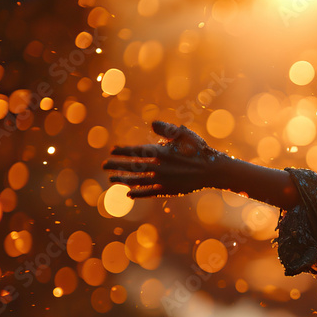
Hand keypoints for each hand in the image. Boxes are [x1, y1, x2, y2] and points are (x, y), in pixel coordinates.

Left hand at [102, 121, 228, 197]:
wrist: (212, 170)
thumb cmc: (198, 149)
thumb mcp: (184, 134)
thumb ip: (167, 129)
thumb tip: (152, 123)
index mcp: (161, 152)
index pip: (136, 151)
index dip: (123, 151)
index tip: (112, 150)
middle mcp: (159, 167)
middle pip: (133, 167)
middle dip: (117, 166)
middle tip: (105, 165)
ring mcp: (162, 180)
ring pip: (138, 180)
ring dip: (123, 179)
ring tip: (112, 179)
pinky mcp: (168, 190)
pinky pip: (149, 192)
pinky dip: (138, 192)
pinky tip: (128, 193)